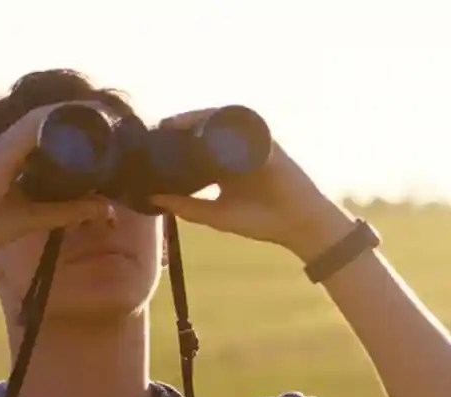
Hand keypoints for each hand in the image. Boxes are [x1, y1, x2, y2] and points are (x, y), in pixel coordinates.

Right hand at [0, 102, 112, 259]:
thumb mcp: (38, 217)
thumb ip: (69, 211)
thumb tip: (105, 208)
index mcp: (14, 154)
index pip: (49, 129)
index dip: (76, 124)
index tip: (107, 128)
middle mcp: (8, 142)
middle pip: (48, 118)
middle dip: (80, 115)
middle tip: (112, 118)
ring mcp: (4, 143)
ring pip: (44, 116)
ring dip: (73, 111)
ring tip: (103, 113)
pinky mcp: (2, 150)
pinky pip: (33, 125)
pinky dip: (56, 118)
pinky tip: (78, 114)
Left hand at [149, 109, 357, 261]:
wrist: (296, 224)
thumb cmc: (260, 220)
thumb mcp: (215, 215)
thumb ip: (186, 207)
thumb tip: (153, 198)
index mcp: (224, 166)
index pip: (196, 145)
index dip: (176, 140)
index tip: (153, 140)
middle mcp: (236, 150)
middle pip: (206, 129)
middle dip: (184, 124)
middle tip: (160, 127)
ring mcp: (251, 144)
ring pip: (222, 123)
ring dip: (200, 119)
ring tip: (177, 122)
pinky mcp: (266, 141)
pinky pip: (244, 126)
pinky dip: (225, 121)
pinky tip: (206, 122)